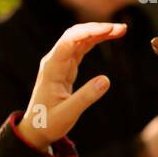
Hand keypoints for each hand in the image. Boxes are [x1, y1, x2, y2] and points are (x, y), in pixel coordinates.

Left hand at [19, 22, 127, 150]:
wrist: (35, 128)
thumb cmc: (48, 122)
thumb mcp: (67, 114)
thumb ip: (86, 97)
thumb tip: (106, 80)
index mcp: (52, 68)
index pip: (69, 41)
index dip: (89, 32)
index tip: (110, 29)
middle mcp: (55, 60)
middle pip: (75, 34)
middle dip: (97, 28)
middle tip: (121, 28)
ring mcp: (60, 62)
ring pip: (80, 39)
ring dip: (98, 32)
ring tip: (120, 30)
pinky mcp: (66, 66)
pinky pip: (81, 47)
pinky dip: (95, 40)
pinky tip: (109, 37)